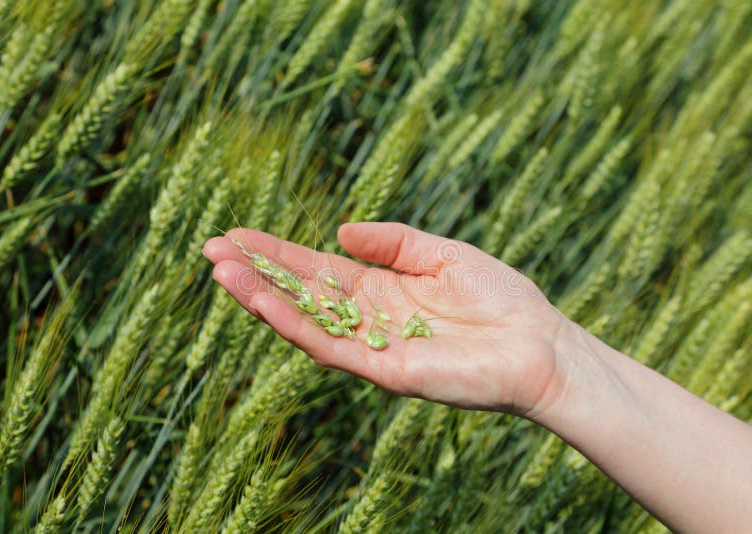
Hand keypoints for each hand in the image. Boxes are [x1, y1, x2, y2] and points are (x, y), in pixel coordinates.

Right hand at [202, 222, 568, 416]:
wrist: (540, 344)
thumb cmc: (501, 299)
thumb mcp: (443, 254)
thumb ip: (393, 242)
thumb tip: (339, 229)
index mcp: (382, 291)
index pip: (318, 271)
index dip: (278, 253)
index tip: (237, 235)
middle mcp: (369, 320)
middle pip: (301, 295)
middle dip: (257, 273)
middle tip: (210, 249)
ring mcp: (374, 347)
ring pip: (306, 323)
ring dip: (262, 299)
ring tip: (222, 272)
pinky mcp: (385, 370)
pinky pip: (331, 348)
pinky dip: (294, 326)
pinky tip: (263, 303)